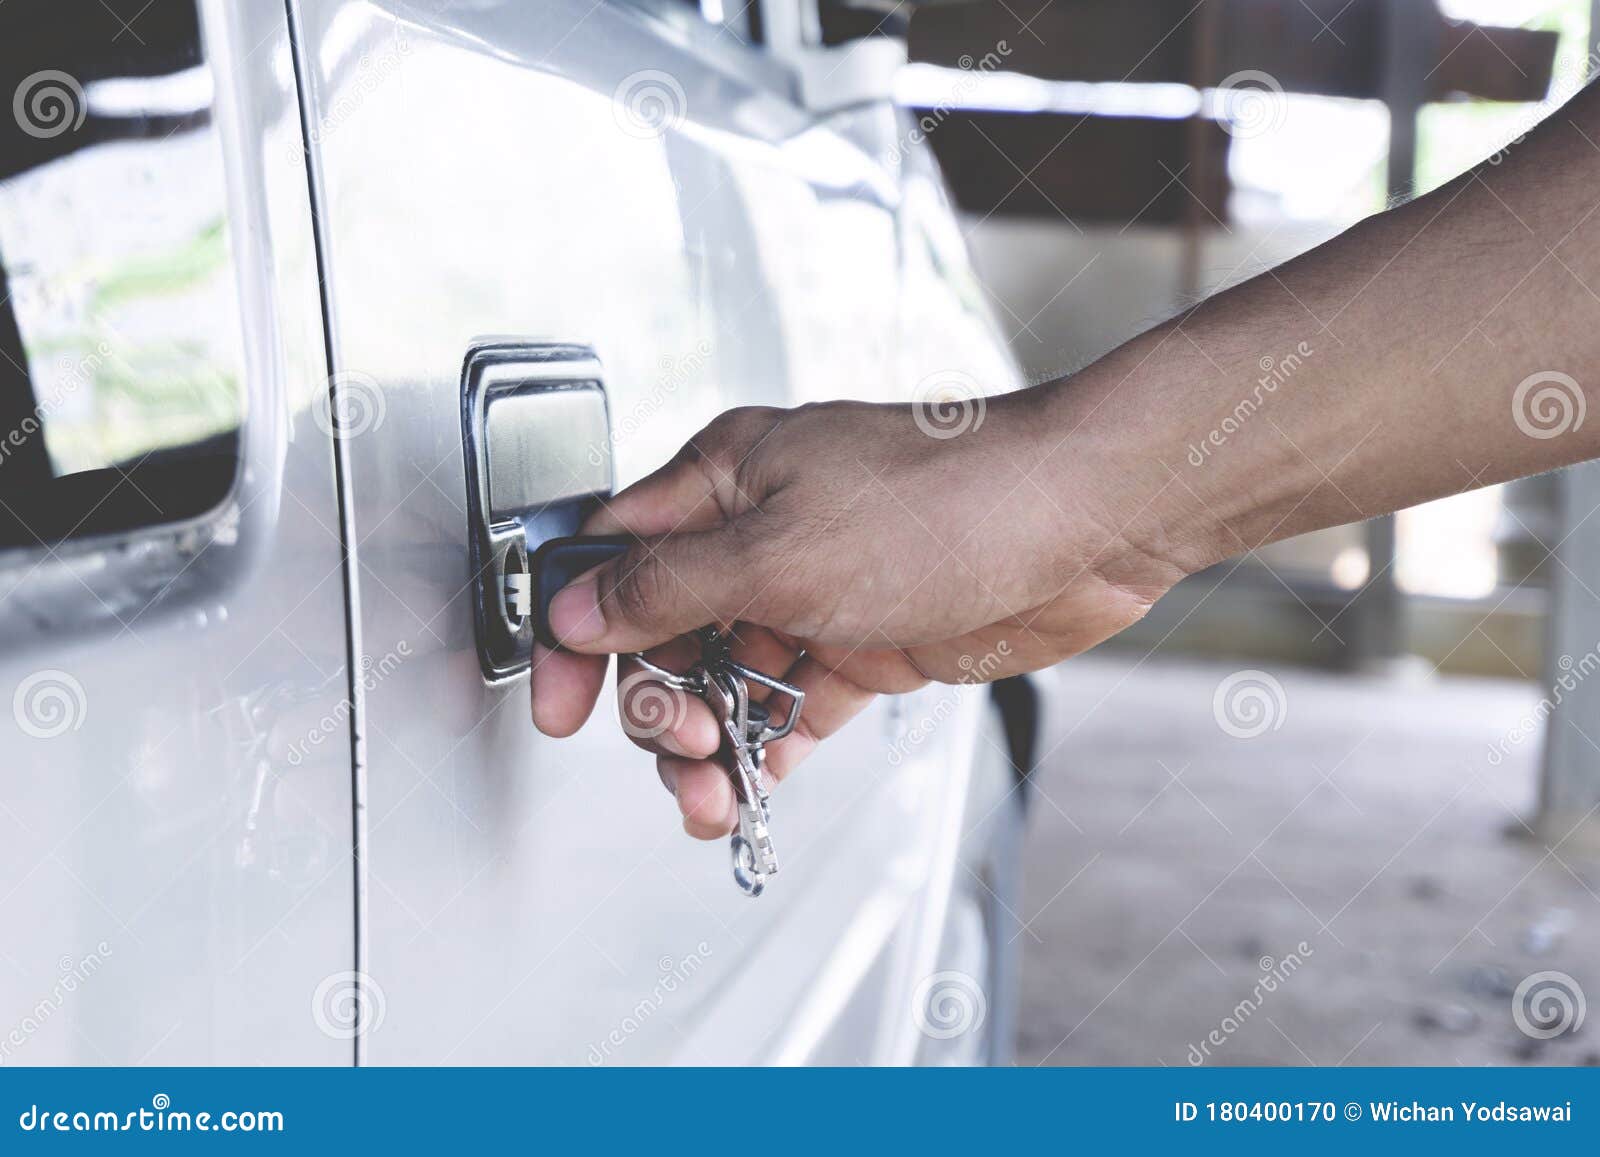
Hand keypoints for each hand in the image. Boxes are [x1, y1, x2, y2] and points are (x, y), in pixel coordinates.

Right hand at [529, 390, 1187, 837]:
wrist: (1081, 525)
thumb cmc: (951, 499)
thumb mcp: (782, 553)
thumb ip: (668, 589)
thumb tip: (582, 611)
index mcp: (723, 480)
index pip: (609, 559)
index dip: (575, 637)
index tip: (564, 708)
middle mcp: (761, 532)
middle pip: (663, 634)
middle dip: (657, 705)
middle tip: (686, 747)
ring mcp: (812, 588)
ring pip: (726, 677)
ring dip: (712, 740)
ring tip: (719, 792)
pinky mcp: (862, 636)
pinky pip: (792, 699)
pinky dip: (772, 742)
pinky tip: (763, 780)